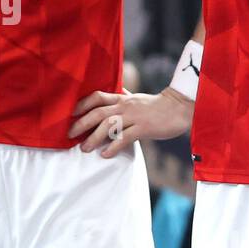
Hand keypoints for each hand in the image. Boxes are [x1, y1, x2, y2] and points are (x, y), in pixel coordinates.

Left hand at [68, 88, 194, 157]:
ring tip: (84, 148)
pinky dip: (114, 147)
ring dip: (94, 137)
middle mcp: (125, 106)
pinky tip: (106, 155)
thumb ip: (123, 97)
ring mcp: (134, 117)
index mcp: (122, 98)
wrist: (179, 108)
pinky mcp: (144, 128)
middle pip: (98, 112)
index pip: (97, 96)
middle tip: (69, 135)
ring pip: (109, 125)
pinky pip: (126, 137)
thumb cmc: (156, 105)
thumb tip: (114, 92)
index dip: (82, 104)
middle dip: (82, 123)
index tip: (70, 113)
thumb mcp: (136, 98)